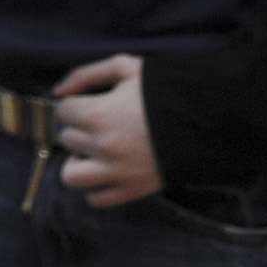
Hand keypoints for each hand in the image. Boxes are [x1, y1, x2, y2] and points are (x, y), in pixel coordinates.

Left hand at [53, 54, 161, 207]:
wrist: (209, 118)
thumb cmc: (166, 90)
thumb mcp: (126, 68)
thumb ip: (85, 75)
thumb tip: (57, 91)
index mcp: (99, 114)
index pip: (63, 112)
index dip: (76, 106)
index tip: (92, 105)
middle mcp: (103, 146)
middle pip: (66, 139)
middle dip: (80, 130)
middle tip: (102, 125)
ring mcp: (116, 171)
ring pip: (71, 175)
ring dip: (78, 163)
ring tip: (96, 152)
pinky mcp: (132, 190)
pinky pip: (95, 199)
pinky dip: (96, 187)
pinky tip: (108, 171)